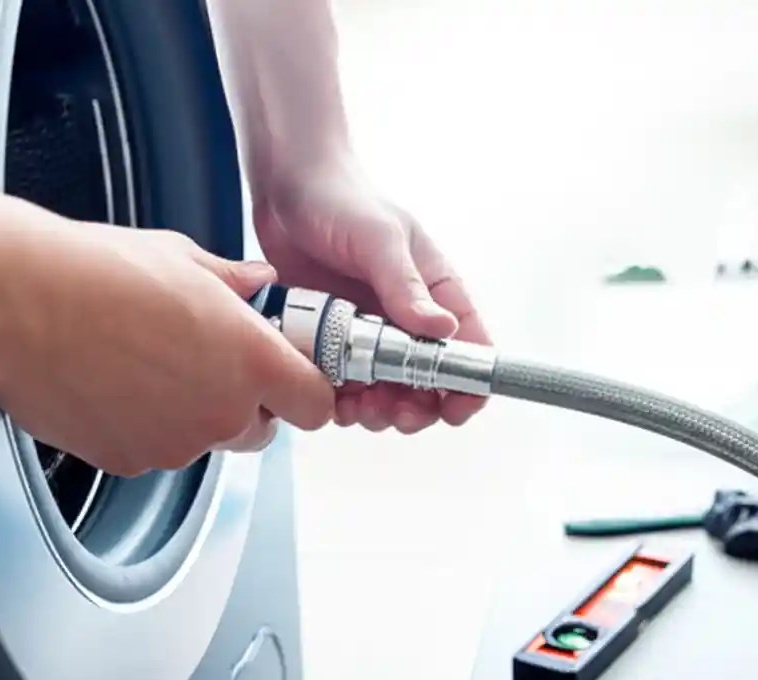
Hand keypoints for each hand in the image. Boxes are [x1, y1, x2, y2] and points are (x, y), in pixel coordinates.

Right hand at [0, 191, 334, 475]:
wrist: (18, 300)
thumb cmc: (96, 272)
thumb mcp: (182, 257)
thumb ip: (233, 280)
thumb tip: (256, 280)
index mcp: (251, 360)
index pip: (315, 405)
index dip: (303, 392)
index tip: (289, 378)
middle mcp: (220, 412)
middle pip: (260, 431)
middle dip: (242, 405)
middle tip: (203, 363)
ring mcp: (173, 445)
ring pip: (201, 440)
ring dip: (186, 414)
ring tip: (141, 364)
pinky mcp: (126, 461)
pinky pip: (150, 450)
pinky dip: (139, 427)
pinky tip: (110, 384)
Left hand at [252, 156, 490, 433]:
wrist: (286, 189)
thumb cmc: (342, 200)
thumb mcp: (379, 239)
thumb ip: (406, 286)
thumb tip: (444, 330)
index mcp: (438, 293)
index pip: (472, 349)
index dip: (469, 387)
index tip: (453, 410)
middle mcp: (408, 320)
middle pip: (430, 385)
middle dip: (416, 409)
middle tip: (392, 411)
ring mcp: (369, 334)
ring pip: (387, 393)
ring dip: (377, 410)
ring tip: (357, 406)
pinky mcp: (332, 341)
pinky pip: (344, 386)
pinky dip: (340, 401)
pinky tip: (328, 396)